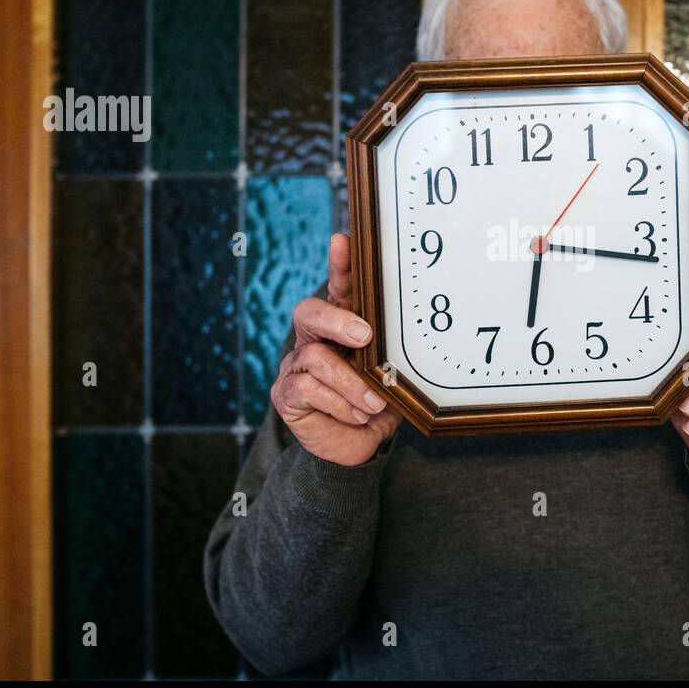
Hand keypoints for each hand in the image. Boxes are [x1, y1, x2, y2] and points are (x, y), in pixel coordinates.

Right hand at [270, 233, 400, 465]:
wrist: (360, 446)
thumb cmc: (378, 402)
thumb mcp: (391, 377)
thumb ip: (390, 358)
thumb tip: (402, 345)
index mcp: (342, 325)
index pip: (339, 289)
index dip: (339, 265)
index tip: (342, 241)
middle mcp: (313, 338)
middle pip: (310, 312)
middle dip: (336, 319)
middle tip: (364, 336)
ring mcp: (295, 364)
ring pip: (316, 358)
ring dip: (351, 383)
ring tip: (373, 404)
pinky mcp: (286, 393)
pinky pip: (308, 388)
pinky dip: (339, 403)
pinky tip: (357, 414)